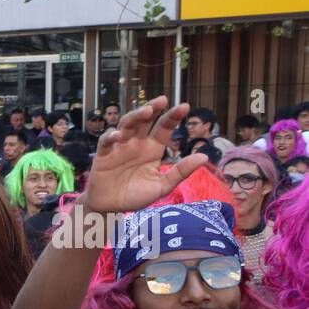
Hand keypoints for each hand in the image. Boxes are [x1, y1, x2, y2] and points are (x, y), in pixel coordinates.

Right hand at [83, 97, 209, 214]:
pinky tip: (117, 135)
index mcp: (152, 148)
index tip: (184, 107)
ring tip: (146, 111)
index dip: (173, 116)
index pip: (164, 127)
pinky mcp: (103, 155)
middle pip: (145, 120)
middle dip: (153, 108)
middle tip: (162, 100)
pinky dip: (110, 136)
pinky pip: (105, 142)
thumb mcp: (162, 186)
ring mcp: (120, 147)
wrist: (110, 208)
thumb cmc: (135, 196)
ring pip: (126, 124)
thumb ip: (180, 172)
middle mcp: (137, 143)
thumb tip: (204, 157)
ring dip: (135, 116)